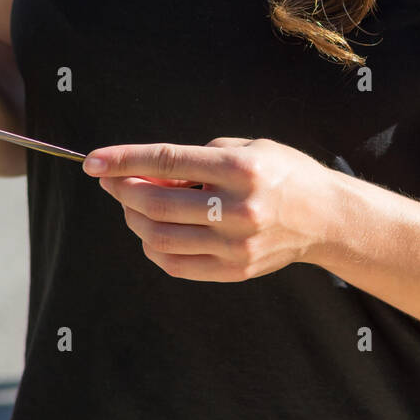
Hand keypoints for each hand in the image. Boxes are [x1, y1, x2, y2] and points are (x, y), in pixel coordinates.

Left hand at [82, 136, 334, 281]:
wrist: (327, 217)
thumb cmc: (282, 174)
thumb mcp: (244, 149)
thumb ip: (195, 160)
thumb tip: (140, 174)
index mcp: (241, 168)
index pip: (167, 161)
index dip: (124, 160)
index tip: (93, 161)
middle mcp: (238, 208)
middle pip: (157, 203)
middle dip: (123, 190)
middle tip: (112, 181)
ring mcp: (237, 244)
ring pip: (160, 237)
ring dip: (134, 219)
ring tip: (135, 206)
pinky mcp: (235, 270)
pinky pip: (176, 264)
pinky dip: (153, 247)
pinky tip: (153, 231)